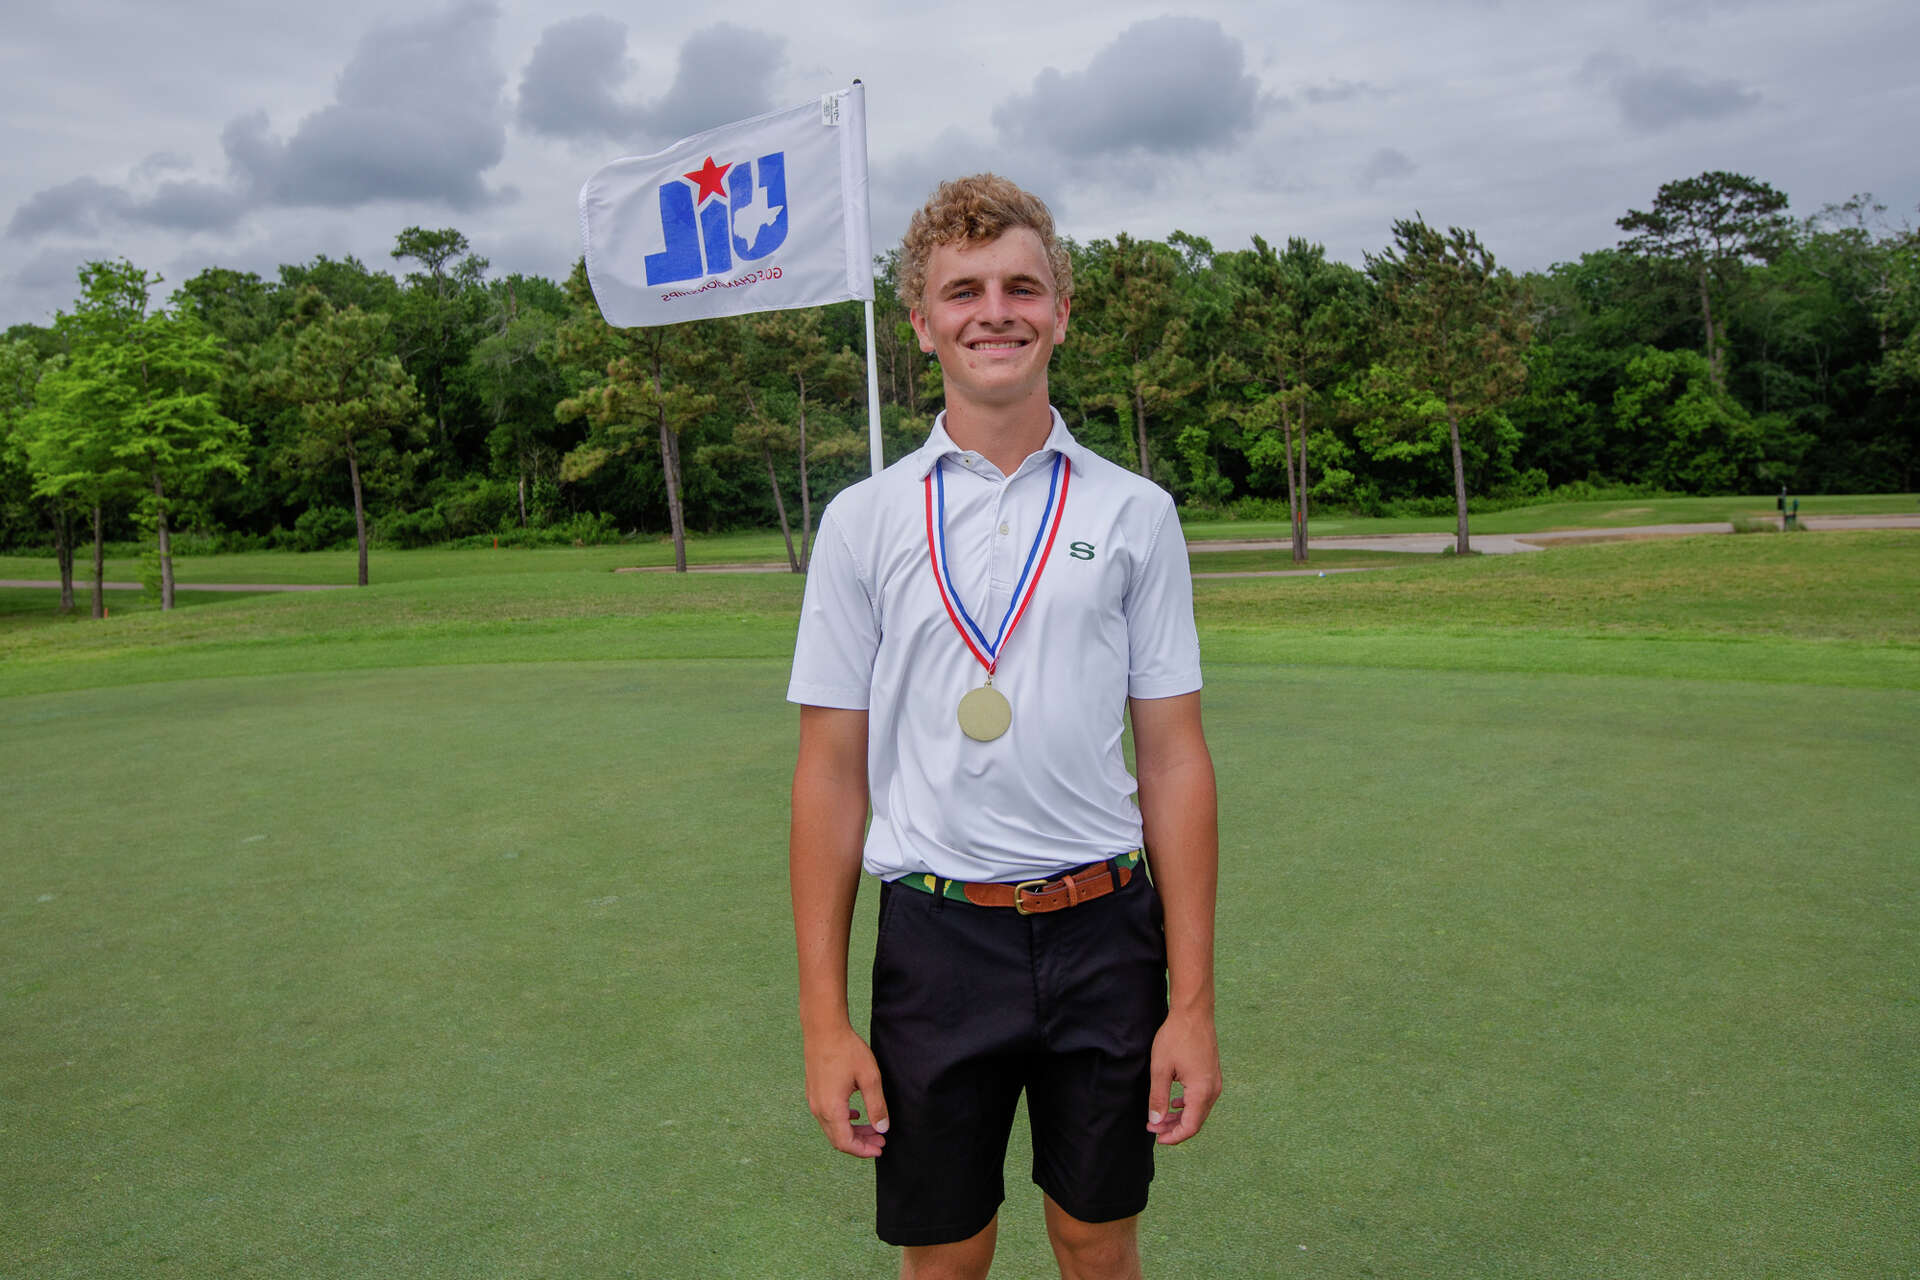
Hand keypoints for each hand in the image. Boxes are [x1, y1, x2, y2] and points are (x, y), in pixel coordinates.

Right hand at [804, 1023, 889, 1157]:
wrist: (823, 1028)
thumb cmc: (847, 1050)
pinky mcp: (813, 1092)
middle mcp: (818, 1108)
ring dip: (853, 1132)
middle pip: (838, 1139)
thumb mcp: (869, 1078)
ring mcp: (813, 1100)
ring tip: (873, 1128)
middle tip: (880, 1141)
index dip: (863, 1151)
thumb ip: (876, 1106)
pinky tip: (856, 1115)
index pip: (846, 1143)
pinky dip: (843, 1122)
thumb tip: (882, 1129)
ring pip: (832, 1128)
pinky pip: (827, 1116)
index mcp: (832, 1109)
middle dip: (860, 1143)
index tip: (880, 1148)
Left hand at [1146, 1008, 1220, 1145]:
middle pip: (1195, 1121)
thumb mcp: (1160, 1069)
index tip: (1157, 1138)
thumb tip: (1156, 1121)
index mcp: (1201, 1092)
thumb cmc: (1176, 1037)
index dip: (1173, 1137)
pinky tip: (1175, 1103)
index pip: (1190, 1127)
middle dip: (1174, 1128)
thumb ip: (1158, 1098)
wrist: (1193, 1013)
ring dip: (1180, 1117)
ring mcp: (1215, 1082)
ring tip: (1160, 1118)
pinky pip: (1201, 1099)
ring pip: (1198, 1110)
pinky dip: (1187, 1106)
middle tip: (1153, 1128)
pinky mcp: (1212, 1074)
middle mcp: (1213, 1090)